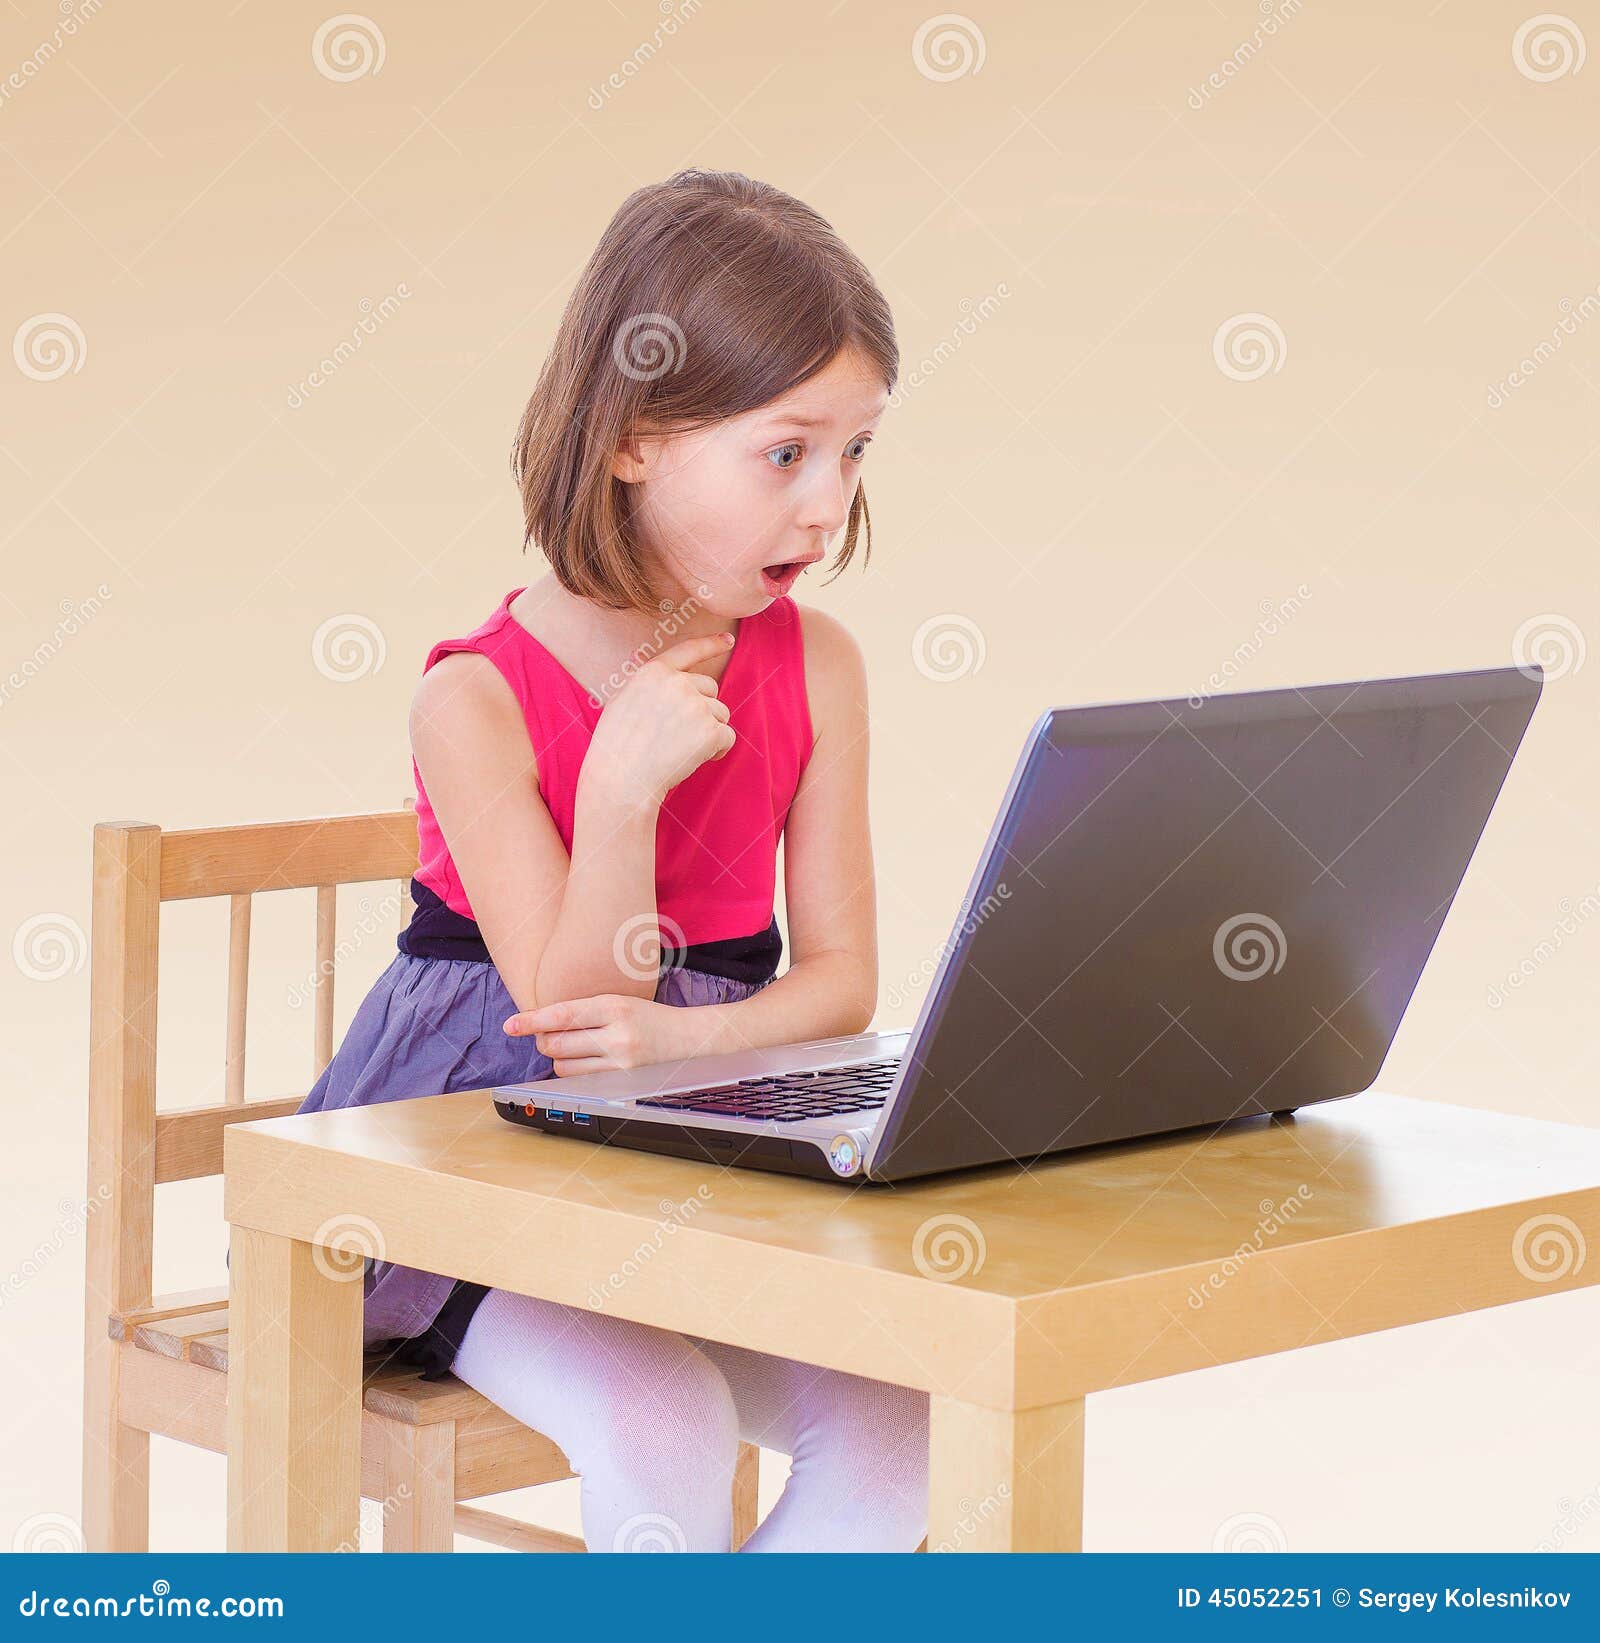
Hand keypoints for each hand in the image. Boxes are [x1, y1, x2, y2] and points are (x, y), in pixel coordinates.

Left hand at [503, 992, 718, 1075]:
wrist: (688, 1039)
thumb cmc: (649, 1018)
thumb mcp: (621, 1001)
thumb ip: (585, 1010)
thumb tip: (541, 1023)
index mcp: (615, 1006)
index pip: (563, 1015)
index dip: (532, 1020)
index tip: (511, 1024)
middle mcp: (617, 1035)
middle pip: (557, 1044)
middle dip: (544, 1041)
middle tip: (547, 1035)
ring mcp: (620, 1063)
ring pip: (563, 1066)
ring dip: (558, 1059)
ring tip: (574, 1049)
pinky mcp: (622, 1083)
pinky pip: (579, 1081)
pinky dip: (573, 1073)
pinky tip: (584, 1063)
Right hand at [583, 632, 737, 809]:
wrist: (621, 780)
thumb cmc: (616, 748)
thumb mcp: (621, 701)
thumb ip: (648, 685)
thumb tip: (670, 677)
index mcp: (653, 672)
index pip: (688, 650)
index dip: (710, 644)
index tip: (728, 640)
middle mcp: (676, 683)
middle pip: (711, 689)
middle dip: (703, 710)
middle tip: (678, 736)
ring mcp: (695, 705)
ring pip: (720, 714)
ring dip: (708, 732)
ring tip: (679, 749)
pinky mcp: (710, 730)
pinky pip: (727, 737)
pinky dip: (717, 751)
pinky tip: (692, 760)